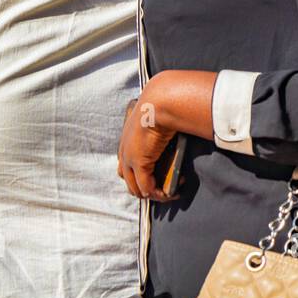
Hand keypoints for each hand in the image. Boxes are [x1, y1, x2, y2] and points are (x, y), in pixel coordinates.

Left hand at [117, 83, 179, 201]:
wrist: (159, 102)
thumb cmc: (161, 107)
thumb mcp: (157, 121)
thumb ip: (159, 131)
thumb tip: (173, 134)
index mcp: (126, 140)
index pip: (126, 166)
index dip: (141, 176)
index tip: (160, 176)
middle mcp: (124, 151)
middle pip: (129, 181)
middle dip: (147, 188)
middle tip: (165, 188)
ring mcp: (129, 159)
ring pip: (136, 188)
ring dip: (153, 194)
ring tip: (169, 192)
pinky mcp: (138, 164)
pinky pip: (147, 189)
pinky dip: (159, 194)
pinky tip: (172, 192)